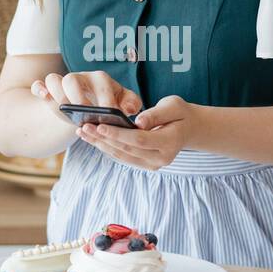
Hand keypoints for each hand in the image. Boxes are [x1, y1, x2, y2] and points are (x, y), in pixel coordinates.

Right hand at [30, 70, 142, 124]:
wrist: (92, 108)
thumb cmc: (110, 104)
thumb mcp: (124, 102)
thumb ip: (131, 103)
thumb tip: (128, 109)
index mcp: (100, 79)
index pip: (101, 83)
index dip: (105, 99)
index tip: (109, 115)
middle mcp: (80, 78)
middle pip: (72, 79)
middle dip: (78, 97)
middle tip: (85, 115)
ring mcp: (63, 83)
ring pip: (54, 80)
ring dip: (57, 94)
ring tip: (65, 109)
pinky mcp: (49, 91)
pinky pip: (39, 85)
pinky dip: (39, 89)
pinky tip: (43, 97)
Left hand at [77, 95, 194, 170]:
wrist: (188, 129)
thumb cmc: (180, 113)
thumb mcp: (173, 106)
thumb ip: (156, 114)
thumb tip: (138, 121)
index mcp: (169, 144)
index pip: (139, 140)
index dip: (118, 134)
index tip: (100, 125)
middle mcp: (161, 159)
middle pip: (127, 150)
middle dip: (104, 139)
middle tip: (84, 127)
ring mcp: (153, 165)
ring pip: (122, 156)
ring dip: (101, 145)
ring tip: (84, 133)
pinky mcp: (145, 164)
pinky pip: (123, 157)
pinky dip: (107, 147)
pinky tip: (94, 138)